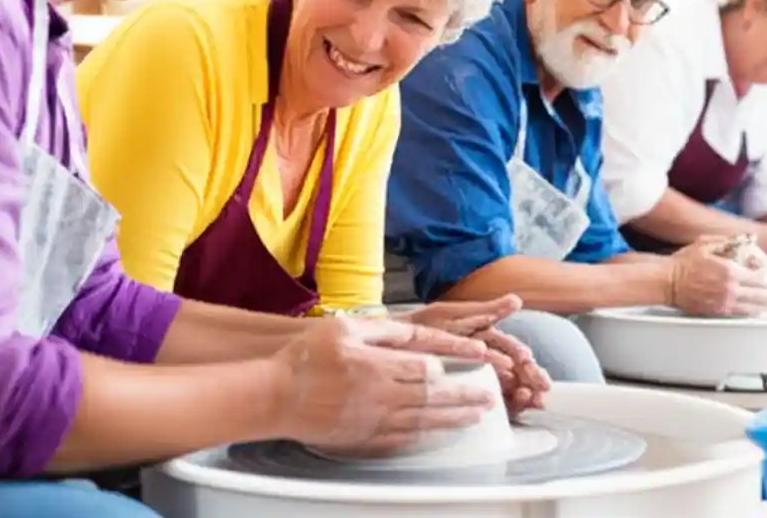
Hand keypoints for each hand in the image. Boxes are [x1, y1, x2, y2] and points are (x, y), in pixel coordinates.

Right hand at [269, 315, 493, 453]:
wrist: (276, 396)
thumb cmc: (305, 358)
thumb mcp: (344, 328)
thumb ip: (382, 330)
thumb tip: (414, 335)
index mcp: (379, 364)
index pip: (430, 361)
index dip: (458, 357)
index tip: (480, 356)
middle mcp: (383, 394)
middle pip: (435, 396)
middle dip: (467, 395)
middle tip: (490, 397)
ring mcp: (375, 419)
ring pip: (425, 420)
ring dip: (454, 418)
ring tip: (475, 417)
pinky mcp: (365, 437)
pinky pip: (404, 438)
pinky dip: (427, 434)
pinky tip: (438, 431)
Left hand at [397, 295, 550, 415]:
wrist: (391, 345)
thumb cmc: (420, 326)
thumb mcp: (451, 315)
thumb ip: (485, 310)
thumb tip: (517, 301)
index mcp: (484, 338)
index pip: (512, 349)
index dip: (524, 356)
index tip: (530, 362)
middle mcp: (485, 358)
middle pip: (515, 370)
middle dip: (531, 378)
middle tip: (541, 388)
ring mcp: (477, 376)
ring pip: (509, 386)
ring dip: (524, 392)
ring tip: (530, 398)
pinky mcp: (467, 391)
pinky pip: (493, 399)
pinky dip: (508, 403)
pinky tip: (514, 405)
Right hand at [667, 238, 766, 315]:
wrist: (667, 282)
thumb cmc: (683, 263)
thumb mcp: (704, 243)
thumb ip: (728, 240)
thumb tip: (748, 238)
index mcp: (730, 272)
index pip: (762, 277)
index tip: (765, 271)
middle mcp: (731, 290)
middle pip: (763, 295)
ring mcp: (725, 303)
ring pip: (755, 308)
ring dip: (764, 303)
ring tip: (766, 298)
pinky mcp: (718, 312)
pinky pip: (742, 314)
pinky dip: (752, 311)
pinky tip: (753, 307)